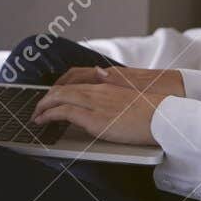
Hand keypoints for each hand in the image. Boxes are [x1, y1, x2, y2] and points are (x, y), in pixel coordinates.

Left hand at [30, 66, 185, 144]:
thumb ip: (115, 90)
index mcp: (107, 84)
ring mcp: (95, 103)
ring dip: (43, 106)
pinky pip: (63, 113)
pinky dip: (48, 115)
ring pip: (59, 98)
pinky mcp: (94, 118)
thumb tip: (103, 78)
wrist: (165, 116)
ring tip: (35, 115)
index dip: (60, 89)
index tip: (52, 97)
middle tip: (38, 107)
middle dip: (47, 98)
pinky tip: (42, 121)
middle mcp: (98, 90)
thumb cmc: (154, 110)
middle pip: (63, 88)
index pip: (75, 81)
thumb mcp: (132, 96)